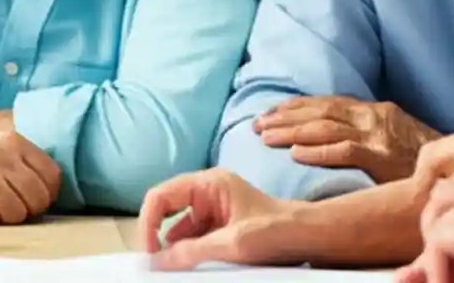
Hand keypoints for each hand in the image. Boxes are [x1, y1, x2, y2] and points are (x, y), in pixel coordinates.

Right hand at [0, 131, 61, 224]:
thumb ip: (24, 158)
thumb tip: (56, 185)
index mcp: (12, 139)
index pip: (52, 175)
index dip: (46, 193)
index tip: (32, 198)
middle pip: (37, 198)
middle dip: (27, 208)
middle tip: (6, 205)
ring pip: (17, 214)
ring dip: (4, 216)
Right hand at [138, 168, 305, 270]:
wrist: (306, 236)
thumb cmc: (277, 229)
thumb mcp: (232, 243)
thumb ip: (192, 251)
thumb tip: (158, 261)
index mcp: (209, 184)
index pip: (161, 196)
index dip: (148, 222)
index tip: (148, 251)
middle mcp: (207, 192)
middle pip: (166, 211)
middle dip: (157, 236)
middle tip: (154, 263)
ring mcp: (213, 210)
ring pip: (178, 229)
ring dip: (173, 248)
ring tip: (172, 269)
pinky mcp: (219, 227)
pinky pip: (193, 239)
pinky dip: (186, 253)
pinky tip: (188, 266)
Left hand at [254, 96, 441, 182]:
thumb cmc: (426, 160)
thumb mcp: (396, 139)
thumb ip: (369, 136)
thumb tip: (337, 139)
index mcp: (376, 111)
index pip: (329, 103)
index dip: (298, 106)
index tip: (272, 111)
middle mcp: (375, 117)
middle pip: (321, 111)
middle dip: (286, 116)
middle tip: (257, 123)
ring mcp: (378, 136)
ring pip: (326, 127)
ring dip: (291, 131)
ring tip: (265, 136)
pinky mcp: (383, 157)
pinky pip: (344, 150)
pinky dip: (317, 151)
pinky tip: (295, 154)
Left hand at [395, 151, 453, 282]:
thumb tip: (427, 258)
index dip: (438, 156)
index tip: (426, 176)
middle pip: (442, 192)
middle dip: (436, 224)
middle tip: (440, 254)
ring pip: (436, 218)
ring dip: (435, 248)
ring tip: (447, 273)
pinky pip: (438, 244)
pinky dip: (438, 268)